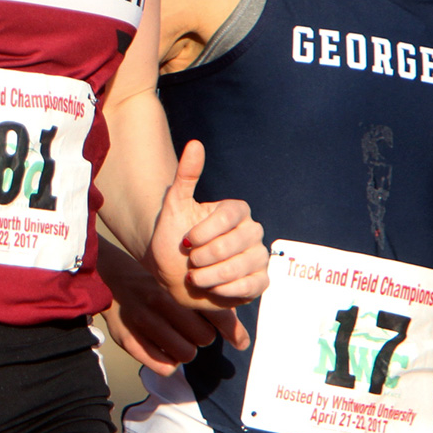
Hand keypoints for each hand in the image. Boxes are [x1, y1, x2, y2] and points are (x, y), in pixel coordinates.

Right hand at [99, 243, 246, 374]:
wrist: (111, 279)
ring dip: (186, 351)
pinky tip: (164, 351)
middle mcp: (157, 304)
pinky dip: (169, 363)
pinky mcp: (128, 340)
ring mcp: (140, 322)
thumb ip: (211, 308)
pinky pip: (163, 367)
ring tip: (178, 340)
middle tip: (192, 331)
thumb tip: (243, 342)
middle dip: (201, 338)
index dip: (224, 330)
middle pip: (203, 338)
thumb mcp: (181, 288)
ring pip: (185, 354)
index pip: (214, 318)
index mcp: (175, 288)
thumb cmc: (156, 286)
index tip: (227, 335)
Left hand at [146, 140, 268, 308]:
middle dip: (207, 255)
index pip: (232, 215)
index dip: (206, 230)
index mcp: (236, 211)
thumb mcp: (174, 206)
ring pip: (246, 265)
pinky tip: (212, 288)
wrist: (172, 274)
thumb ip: (186, 176)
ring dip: (214, 275)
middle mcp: (252, 232)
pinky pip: (254, 285)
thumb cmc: (172, 238)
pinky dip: (230, 289)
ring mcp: (258, 257)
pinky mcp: (260, 281)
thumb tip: (195, 143)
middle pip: (238, 242)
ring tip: (195, 276)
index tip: (185, 240)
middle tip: (190, 260)